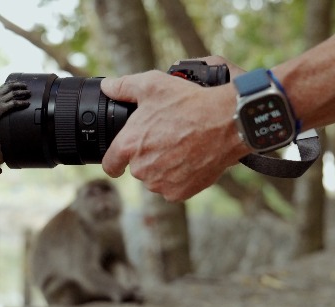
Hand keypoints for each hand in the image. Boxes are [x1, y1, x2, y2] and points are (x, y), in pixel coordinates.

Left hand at [100, 63, 249, 201]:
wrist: (227, 122)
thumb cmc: (189, 103)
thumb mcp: (152, 85)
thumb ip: (123, 87)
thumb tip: (107, 86)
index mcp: (129, 145)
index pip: (110, 165)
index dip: (115, 162)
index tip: (120, 161)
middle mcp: (141, 168)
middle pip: (137, 168)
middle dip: (147, 156)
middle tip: (165, 140)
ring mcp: (161, 183)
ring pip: (155, 179)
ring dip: (163, 168)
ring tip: (180, 148)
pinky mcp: (180, 193)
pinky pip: (173, 188)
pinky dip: (180, 178)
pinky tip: (190, 160)